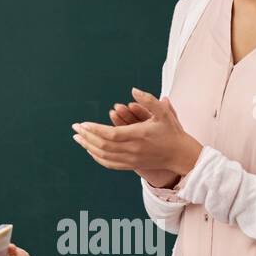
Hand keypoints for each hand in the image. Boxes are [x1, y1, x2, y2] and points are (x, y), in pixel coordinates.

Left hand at [72, 87, 201, 180]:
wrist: (180, 155)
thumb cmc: (172, 131)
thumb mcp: (164, 112)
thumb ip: (149, 100)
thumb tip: (133, 90)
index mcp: (138, 135)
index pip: (110, 134)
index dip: (94, 129)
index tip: (82, 123)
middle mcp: (133, 150)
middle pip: (103, 146)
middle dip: (86, 136)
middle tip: (75, 128)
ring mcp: (131, 160)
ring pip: (104, 156)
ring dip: (88, 147)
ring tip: (78, 138)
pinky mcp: (131, 165)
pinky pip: (109, 164)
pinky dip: (97, 157)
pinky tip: (90, 150)